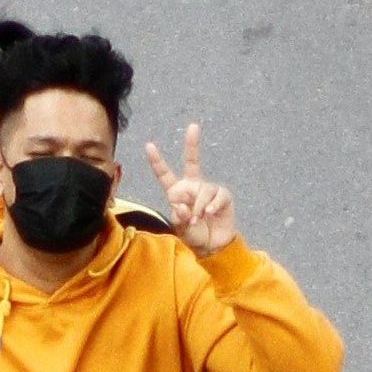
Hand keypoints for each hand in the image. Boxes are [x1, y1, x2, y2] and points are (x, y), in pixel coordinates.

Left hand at [145, 122, 236, 251]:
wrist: (214, 245)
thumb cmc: (195, 235)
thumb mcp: (182, 230)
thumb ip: (179, 219)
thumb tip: (182, 206)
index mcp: (177, 193)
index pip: (165, 175)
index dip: (157, 161)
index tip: (148, 146)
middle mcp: (193, 187)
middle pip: (192, 162)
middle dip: (192, 144)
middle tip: (193, 126)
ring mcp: (208, 190)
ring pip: (202, 190)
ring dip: (198, 206)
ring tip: (197, 219)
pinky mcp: (223, 196)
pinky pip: (216, 196)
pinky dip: (211, 206)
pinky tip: (209, 214)